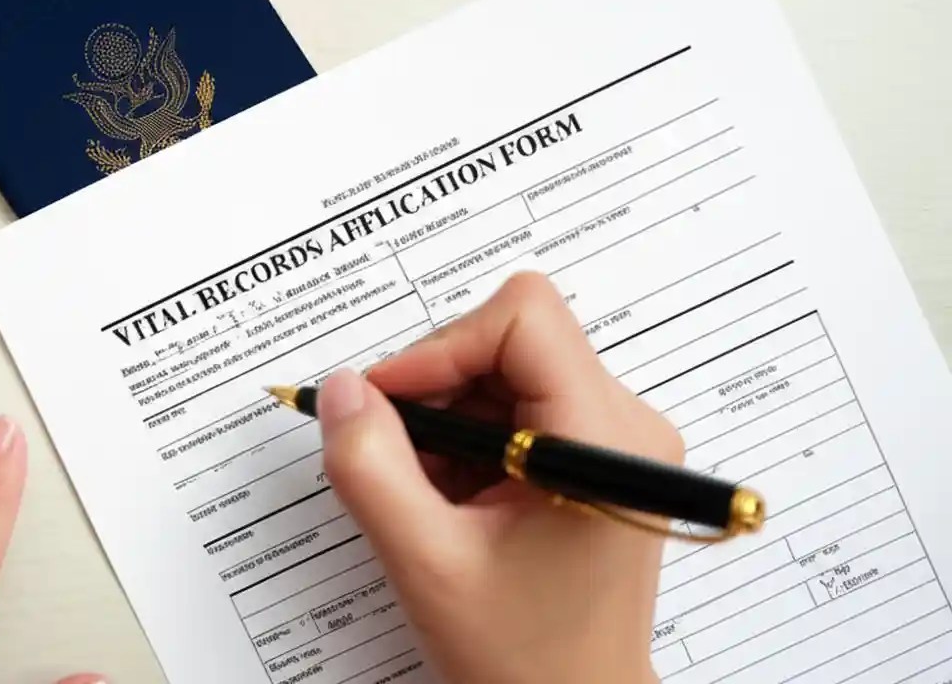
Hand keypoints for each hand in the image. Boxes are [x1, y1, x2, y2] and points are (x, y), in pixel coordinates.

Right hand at [317, 273, 682, 683]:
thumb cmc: (526, 658)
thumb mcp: (427, 563)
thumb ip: (372, 468)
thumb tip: (343, 389)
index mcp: (603, 440)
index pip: (524, 317)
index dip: (442, 346)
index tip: (389, 401)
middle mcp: (624, 425)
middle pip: (511, 340)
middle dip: (437, 389)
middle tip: (397, 457)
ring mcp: (612, 440)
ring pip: (507, 372)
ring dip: (447, 420)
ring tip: (428, 494)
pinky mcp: (593, 456)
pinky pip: (517, 408)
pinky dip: (467, 441)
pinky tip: (452, 500)